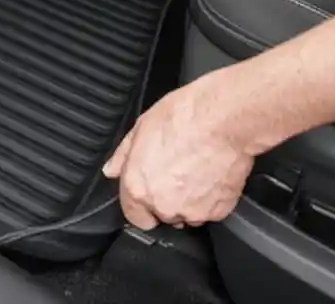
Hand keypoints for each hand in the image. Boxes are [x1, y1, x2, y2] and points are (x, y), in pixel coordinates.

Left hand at [102, 80, 253, 228]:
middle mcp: (163, 205)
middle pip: (162, 215)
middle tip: (177, 172)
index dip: (142, 205)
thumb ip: (123, 155)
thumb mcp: (141, 127)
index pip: (134, 216)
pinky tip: (212, 175)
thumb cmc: (185, 117)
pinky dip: (212, 199)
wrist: (223, 119)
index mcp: (138, 187)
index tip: (150, 192)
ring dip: (190, 201)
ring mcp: (192, 211)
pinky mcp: (219, 210)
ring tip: (197, 172)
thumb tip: (112, 169)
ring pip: (187, 215)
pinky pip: (211, 211)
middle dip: (167, 199)